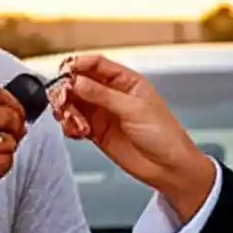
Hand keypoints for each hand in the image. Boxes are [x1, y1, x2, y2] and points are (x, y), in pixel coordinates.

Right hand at [53, 55, 214, 222]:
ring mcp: (103, 113)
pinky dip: (70, 126)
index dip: (78, 65)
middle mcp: (112, 94)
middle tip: (63, 100)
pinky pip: (75, 123)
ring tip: (74, 121)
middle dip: (67, 89)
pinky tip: (78, 132)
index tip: (65, 72)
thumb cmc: (164, 135)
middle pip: (79, 82)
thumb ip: (102, 95)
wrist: (169, 168)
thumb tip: (76, 81)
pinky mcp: (97, 132)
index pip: (96, 64)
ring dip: (67, 110)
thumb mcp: (133, 109)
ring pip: (74, 103)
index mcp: (126, 81)